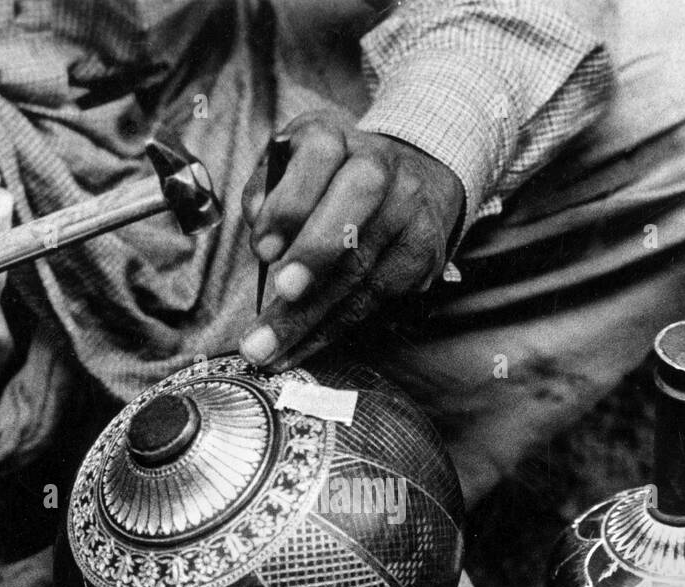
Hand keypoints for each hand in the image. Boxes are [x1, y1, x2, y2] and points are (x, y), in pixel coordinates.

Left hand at [239, 110, 463, 371]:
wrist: (412, 179)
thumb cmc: (328, 182)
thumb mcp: (287, 169)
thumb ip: (266, 193)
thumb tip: (261, 235)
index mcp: (333, 138)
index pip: (317, 157)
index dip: (290, 204)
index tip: (263, 249)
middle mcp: (378, 166)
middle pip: (353, 205)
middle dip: (316, 254)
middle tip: (283, 295)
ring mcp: (408, 210)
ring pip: (362, 267)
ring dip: (312, 317)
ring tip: (270, 351)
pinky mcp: (424, 253)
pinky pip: (376, 299)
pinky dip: (334, 329)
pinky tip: (301, 349)